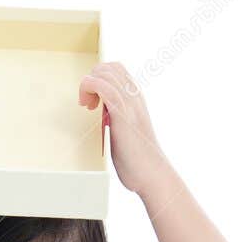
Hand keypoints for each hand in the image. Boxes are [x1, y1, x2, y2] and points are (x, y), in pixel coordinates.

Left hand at [78, 62, 173, 196]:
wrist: (152, 174)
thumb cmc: (137, 159)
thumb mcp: (125, 131)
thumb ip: (116, 119)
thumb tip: (103, 117)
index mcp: (136, 99)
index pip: (116, 70)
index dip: (99, 80)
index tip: (93, 102)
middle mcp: (134, 96)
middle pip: (108, 67)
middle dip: (91, 80)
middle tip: (88, 105)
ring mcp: (129, 103)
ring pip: (104, 72)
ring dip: (88, 85)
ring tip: (88, 107)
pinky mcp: (122, 113)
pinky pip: (102, 86)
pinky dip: (89, 89)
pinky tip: (89, 107)